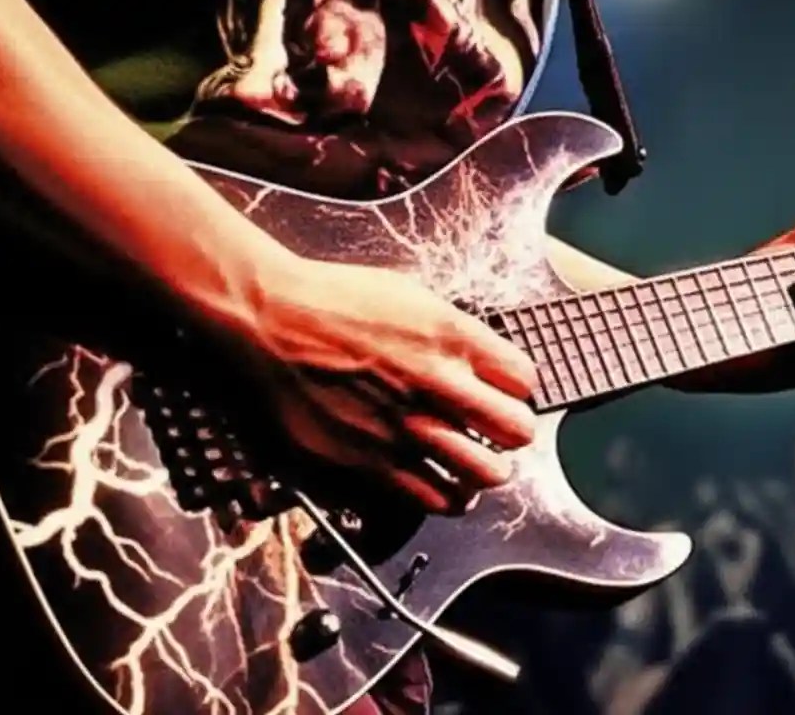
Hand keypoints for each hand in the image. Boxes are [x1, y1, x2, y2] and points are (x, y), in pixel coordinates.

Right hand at [223, 256, 537, 512]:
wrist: (268, 321)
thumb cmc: (330, 301)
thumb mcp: (409, 295)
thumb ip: (452, 332)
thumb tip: (477, 358)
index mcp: (452, 338)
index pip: (525, 380)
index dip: (517, 389)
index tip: (504, 391)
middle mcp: (438, 386)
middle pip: (519, 431)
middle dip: (512, 433)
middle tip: (494, 432)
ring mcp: (407, 429)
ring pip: (485, 476)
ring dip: (484, 471)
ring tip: (470, 463)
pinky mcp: (372, 461)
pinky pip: (433, 498)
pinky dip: (444, 495)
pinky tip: (436, 482)